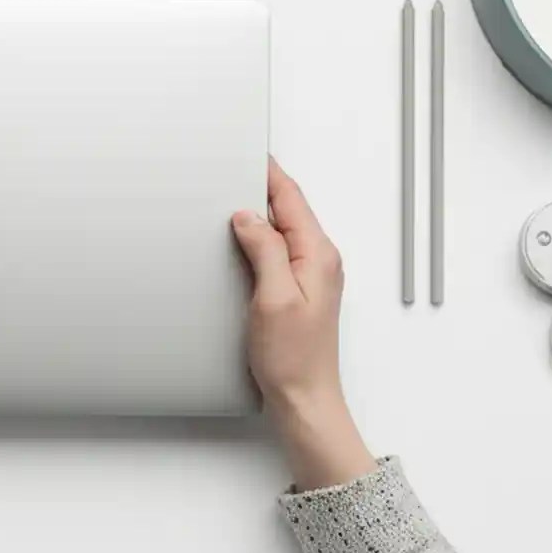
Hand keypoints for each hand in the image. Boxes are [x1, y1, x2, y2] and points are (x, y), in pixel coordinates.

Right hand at [231, 158, 374, 490]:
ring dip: (260, 212)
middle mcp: (319, 261)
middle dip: (262, 187)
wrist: (304, 399)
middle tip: (232, 169)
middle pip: (289, 210)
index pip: (292, 199)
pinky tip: (241, 239)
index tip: (250, 153)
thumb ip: (264, 250)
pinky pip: (278, 250)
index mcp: (318, 255)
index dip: (270, 173)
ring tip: (232, 196)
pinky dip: (259, 237)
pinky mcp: (297, 291)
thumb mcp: (273, 297)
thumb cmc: (293, 358)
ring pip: (282, 229)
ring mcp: (310, 276)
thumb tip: (248, 215)